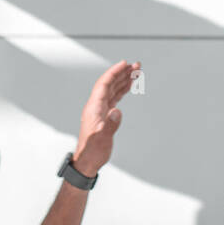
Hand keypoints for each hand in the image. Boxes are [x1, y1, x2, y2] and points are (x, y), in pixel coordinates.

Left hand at [72, 60, 140, 177]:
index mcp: (94, 107)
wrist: (87, 161)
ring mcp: (100, 110)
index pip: (104, 84)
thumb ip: (110, 125)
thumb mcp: (102, 138)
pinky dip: (122, 91)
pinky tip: (128, 87)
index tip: (124, 64)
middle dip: (122, 73)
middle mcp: (96, 106)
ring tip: (135, 72)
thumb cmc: (92, 151)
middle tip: (136, 65)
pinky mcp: (104, 116)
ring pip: (113, 90)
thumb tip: (117, 111)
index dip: (114, 73)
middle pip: (110, 84)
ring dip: (123, 80)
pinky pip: (114, 98)